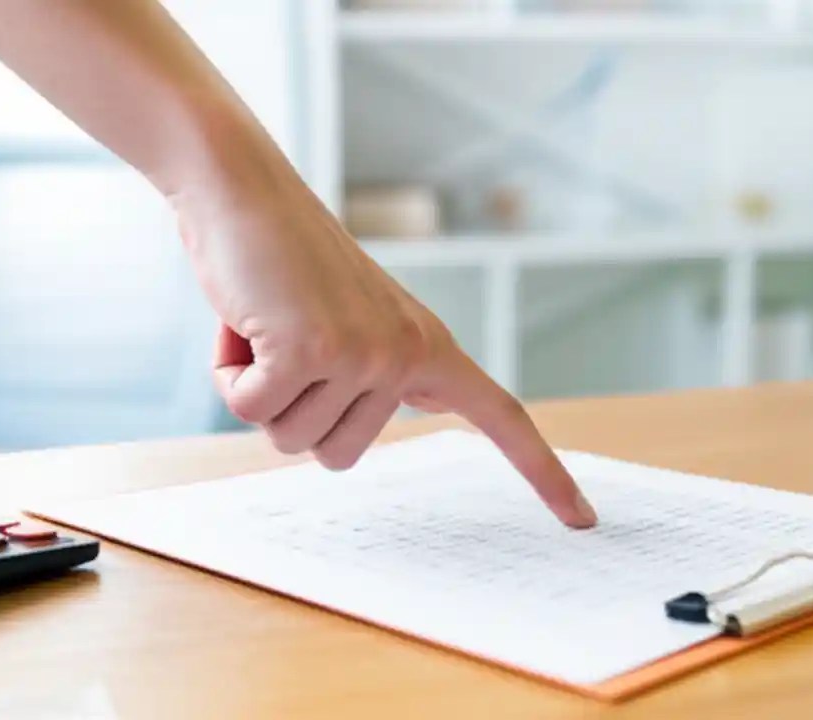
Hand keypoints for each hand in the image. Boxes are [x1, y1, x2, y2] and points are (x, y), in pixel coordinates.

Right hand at [173, 154, 596, 528]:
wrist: (244, 188)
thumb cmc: (286, 263)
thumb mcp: (352, 325)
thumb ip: (384, 371)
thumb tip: (401, 410)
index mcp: (430, 347)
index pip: (502, 418)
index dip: (542, 473)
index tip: (583, 520)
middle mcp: (408, 353)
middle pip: (337, 456)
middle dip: (294, 410)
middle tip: (290, 338)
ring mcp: (364, 352)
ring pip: (290, 439)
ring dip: (259, 388)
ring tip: (269, 321)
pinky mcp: (311, 350)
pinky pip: (251, 410)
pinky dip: (230, 375)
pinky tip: (244, 320)